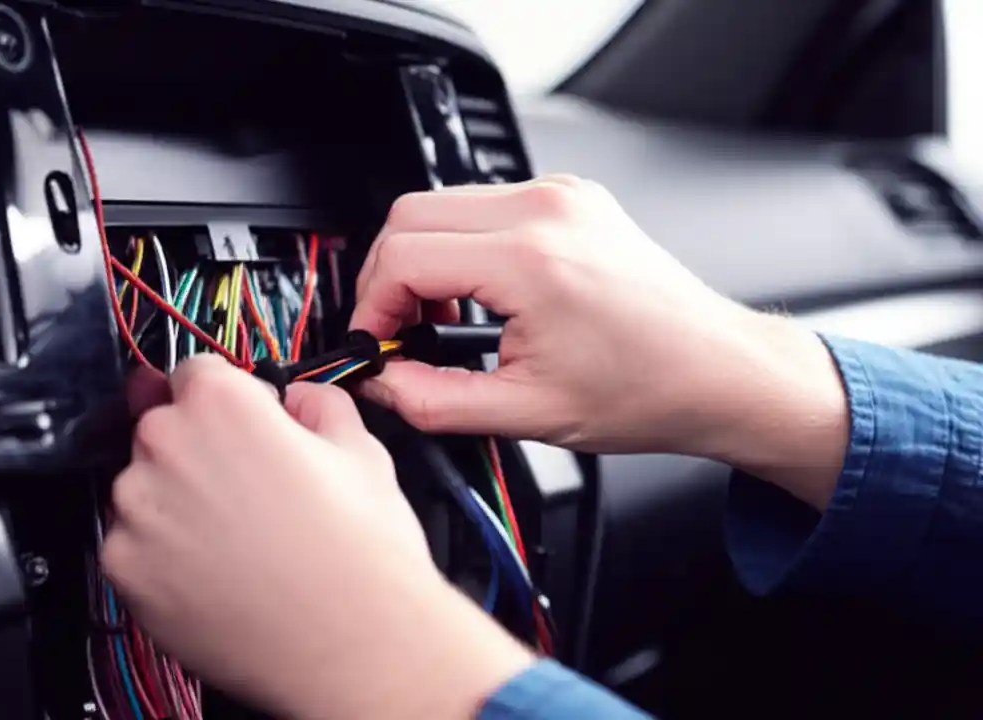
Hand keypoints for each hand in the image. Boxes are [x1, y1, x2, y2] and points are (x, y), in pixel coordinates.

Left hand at [101, 357, 533, 718]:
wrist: (355, 646)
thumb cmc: (363, 550)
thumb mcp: (361, 450)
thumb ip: (318, 405)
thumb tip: (299, 399)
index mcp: (220, 403)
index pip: (193, 373)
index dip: (224, 398)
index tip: (238, 424)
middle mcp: (165, 446)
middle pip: (161, 427)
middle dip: (196, 449)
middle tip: (245, 489)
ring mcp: (135, 510)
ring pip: (142, 487)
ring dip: (174, 501)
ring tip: (234, 539)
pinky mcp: (123, 569)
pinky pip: (131, 543)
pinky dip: (161, 554)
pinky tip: (213, 572)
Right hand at [351, 177, 847, 509]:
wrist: (719, 371)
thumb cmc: (650, 389)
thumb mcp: (527, 413)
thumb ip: (433, 401)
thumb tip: (383, 383)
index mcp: (531, 259)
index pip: (403, 256)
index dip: (372, 307)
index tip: (376, 343)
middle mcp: (545, 210)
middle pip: (410, 214)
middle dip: (387, 277)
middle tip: (397, 331)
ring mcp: (561, 196)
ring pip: (443, 203)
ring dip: (422, 259)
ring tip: (438, 318)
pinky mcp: (571, 199)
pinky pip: (485, 204)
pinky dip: (461, 245)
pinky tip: (475, 294)